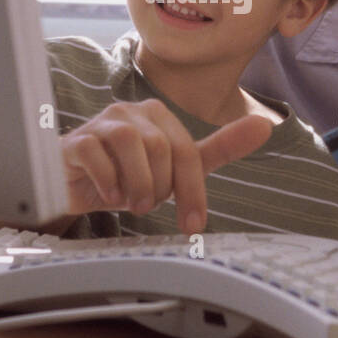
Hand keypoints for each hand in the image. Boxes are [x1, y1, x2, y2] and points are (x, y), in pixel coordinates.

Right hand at [60, 99, 272, 234]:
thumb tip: (266, 124)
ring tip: (132, 203)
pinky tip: (108, 197)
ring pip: (130, 142)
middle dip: (161, 186)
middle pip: (162, 146)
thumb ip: (218, 150)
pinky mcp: (74, 140)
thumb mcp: (174, 169)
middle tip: (150, 206)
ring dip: (137, 183)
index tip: (192, 225)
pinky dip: (106, 180)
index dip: (192, 190)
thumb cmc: (125, 176)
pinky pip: (94, 152)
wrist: (71, 187)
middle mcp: (130, 112)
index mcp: (157, 116)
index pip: (187, 150)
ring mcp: (100, 123)